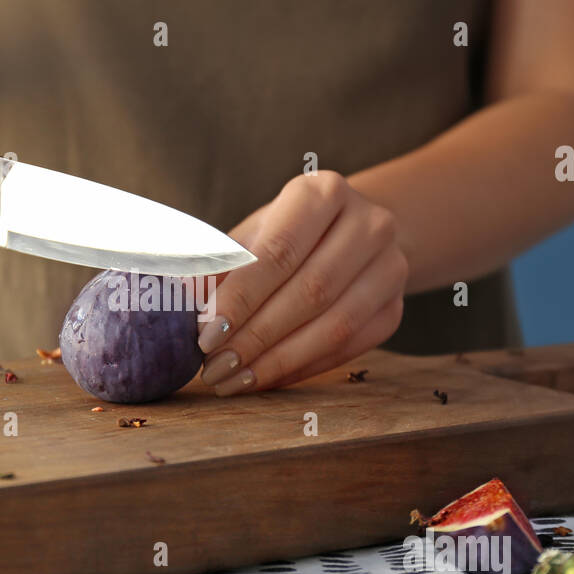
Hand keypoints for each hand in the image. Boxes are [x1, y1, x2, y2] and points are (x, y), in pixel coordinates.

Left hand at [197, 171, 407, 394]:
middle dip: (256, 336)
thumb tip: (180, 301)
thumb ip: (219, 265)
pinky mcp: (394, 309)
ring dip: (277, 361)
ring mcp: (391, 268)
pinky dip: (300, 369)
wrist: (349, 236)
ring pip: (334, 326)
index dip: (241, 298)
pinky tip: (263, 379)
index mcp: (324, 192)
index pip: (279, 252)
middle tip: (214, 366)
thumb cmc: (285, 234)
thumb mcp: (251, 235)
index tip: (204, 335)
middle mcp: (369, 224)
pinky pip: (348, 349)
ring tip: (233, 380)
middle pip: (309, 292)